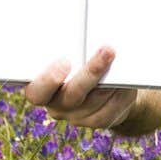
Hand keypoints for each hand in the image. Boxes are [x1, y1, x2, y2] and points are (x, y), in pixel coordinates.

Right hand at [23, 45, 137, 128]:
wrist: (101, 89)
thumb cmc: (77, 65)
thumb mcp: (69, 58)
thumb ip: (70, 54)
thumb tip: (88, 39)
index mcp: (41, 89)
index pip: (36, 91)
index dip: (47, 81)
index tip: (65, 63)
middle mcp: (56, 106)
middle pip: (72, 94)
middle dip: (91, 73)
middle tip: (106, 51)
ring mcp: (76, 116)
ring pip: (94, 101)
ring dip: (110, 79)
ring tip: (118, 57)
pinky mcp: (96, 121)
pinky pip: (109, 110)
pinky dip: (119, 93)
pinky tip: (125, 81)